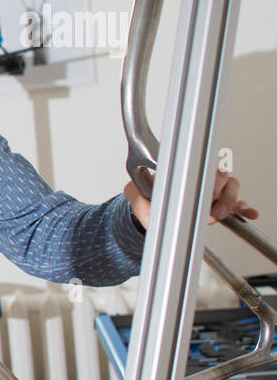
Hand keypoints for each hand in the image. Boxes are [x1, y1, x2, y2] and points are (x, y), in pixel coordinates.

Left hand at [123, 167, 258, 229]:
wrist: (153, 216)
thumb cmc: (149, 202)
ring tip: (218, 213)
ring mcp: (212, 191)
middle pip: (218, 173)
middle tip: (208, 201)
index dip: (201, 171)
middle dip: (216, 187)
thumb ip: (134, 191)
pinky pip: (237, 204)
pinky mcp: (219, 205)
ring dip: (228, 199)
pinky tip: (248, 212)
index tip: (200, 182)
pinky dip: (243, 207)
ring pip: (230, 186)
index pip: (197, 164)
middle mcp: (200, 177)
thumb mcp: (136, 195)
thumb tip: (132, 188)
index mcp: (182, 171)